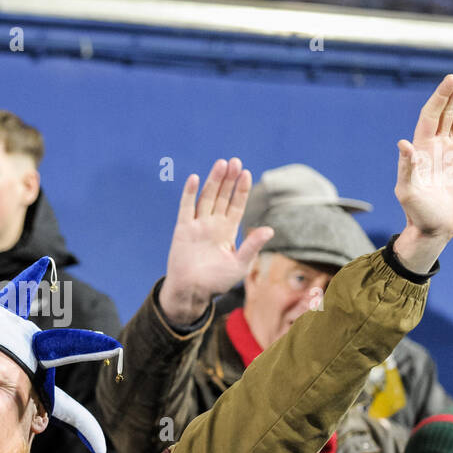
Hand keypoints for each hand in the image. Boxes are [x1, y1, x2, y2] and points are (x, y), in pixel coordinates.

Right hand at [158, 158, 275, 326]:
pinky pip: (186, 207)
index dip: (241, 190)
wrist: (192, 291)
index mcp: (228, 232)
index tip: (246, 174)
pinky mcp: (183, 229)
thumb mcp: (240, 264)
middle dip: (229, 180)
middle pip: (222, 196)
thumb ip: (252, 246)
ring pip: (206, 197)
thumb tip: (269, 230)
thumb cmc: (217, 282)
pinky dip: (190, 193)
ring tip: (221, 164)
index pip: (236, 205)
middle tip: (235, 161)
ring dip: (213, 180)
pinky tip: (195, 178)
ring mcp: (197, 225)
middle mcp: (213, 225)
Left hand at [392, 64, 452, 272]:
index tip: (451, 79)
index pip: (431, 114)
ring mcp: (450, 153)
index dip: (440, 96)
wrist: (433, 229)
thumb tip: (403, 143)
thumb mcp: (407, 191)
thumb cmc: (417, 212)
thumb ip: (406, 167)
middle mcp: (435, 146)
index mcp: (421, 148)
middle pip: (446, 110)